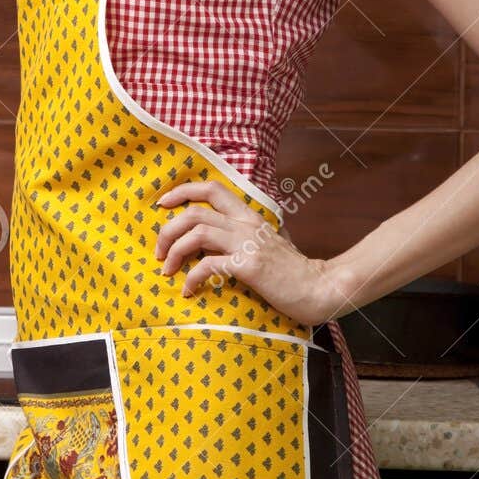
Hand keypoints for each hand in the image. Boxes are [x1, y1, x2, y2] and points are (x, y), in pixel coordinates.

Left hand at [153, 179, 348, 324]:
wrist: (319, 287)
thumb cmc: (292, 271)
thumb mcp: (267, 243)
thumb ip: (244, 236)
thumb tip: (215, 240)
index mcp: (249, 216)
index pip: (212, 189)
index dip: (182, 191)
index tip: (162, 205)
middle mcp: (246, 224)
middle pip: (194, 212)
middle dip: (167, 230)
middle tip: (159, 251)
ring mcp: (247, 243)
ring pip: (197, 233)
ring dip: (174, 251)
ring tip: (166, 270)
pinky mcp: (248, 265)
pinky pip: (208, 265)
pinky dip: (191, 277)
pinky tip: (189, 290)